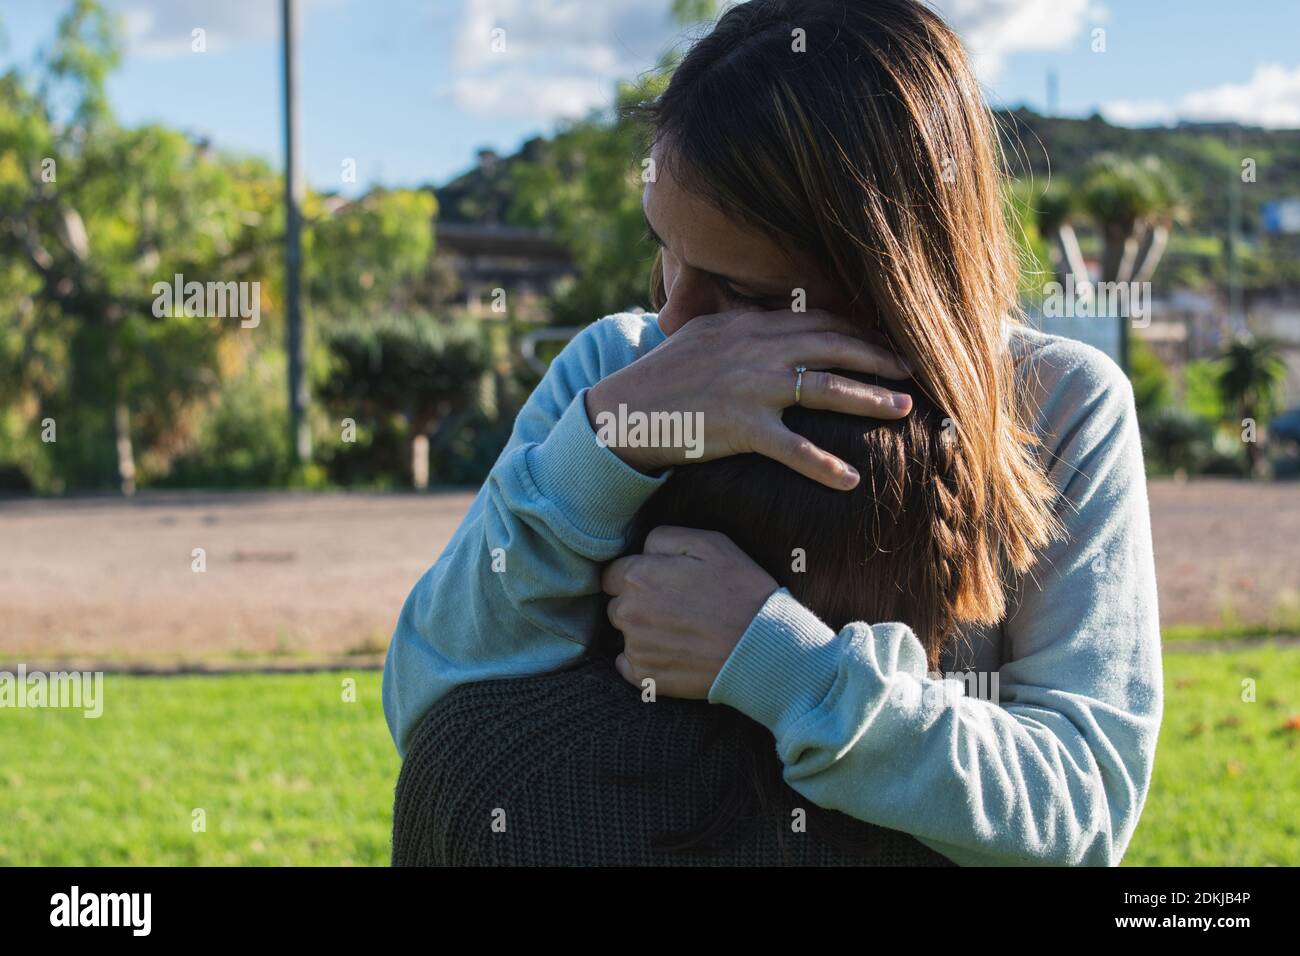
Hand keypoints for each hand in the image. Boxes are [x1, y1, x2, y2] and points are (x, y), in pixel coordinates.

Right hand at [585, 308, 911, 489]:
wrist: (624, 410)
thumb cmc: (661, 377)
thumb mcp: (701, 336)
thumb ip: (741, 327)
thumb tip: (772, 321)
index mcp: (750, 326)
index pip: (818, 321)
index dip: (858, 331)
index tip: (886, 340)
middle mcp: (757, 350)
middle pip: (834, 347)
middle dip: (879, 357)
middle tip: (914, 369)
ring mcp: (751, 388)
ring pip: (826, 390)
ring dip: (870, 399)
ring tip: (903, 410)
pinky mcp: (741, 427)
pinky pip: (793, 448)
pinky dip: (823, 464)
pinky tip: (849, 479)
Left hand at [602, 526, 778, 698]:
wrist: (763, 648)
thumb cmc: (741, 591)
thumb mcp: (710, 544)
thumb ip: (663, 538)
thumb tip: (642, 549)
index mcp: (638, 576)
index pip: (613, 574)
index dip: (636, 576)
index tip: (660, 584)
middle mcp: (628, 612)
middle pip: (616, 604)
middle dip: (637, 604)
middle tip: (675, 608)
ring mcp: (635, 647)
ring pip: (624, 634)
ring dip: (642, 632)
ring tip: (680, 631)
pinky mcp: (644, 677)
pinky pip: (627, 664)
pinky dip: (645, 660)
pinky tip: (674, 653)